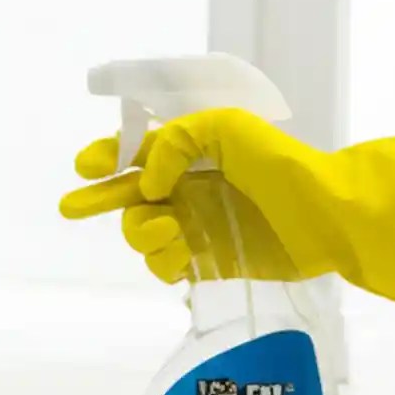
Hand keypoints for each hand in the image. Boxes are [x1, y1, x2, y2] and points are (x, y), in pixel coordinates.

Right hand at [59, 108, 319, 283]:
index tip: (85, 166)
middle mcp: (185, 191)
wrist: (325, 217)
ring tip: (170, 228)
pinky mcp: (204, 262)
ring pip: (139, 233)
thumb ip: (175, 142)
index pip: (137, 153)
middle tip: (69, 206)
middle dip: (95, 199)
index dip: (107, 157)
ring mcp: (193, 227)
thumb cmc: (280, 166)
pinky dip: (162, 260)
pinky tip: (180, 251)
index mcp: (190, 155)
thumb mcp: (227, 128)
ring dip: (142, 231)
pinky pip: (162, 266)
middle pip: (126, 196)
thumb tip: (148, 182)